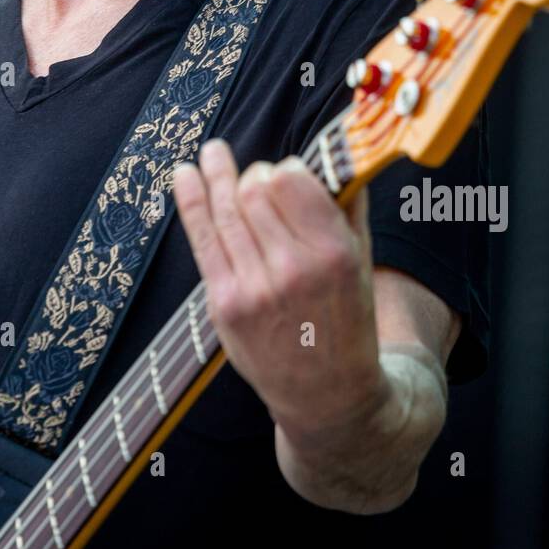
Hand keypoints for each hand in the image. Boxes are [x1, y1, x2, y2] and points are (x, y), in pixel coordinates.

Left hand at [171, 138, 390, 446]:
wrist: (328, 395)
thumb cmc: (348, 321)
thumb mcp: (363, 263)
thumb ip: (348, 207)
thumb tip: (332, 155)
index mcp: (333, 255)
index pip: (292, 181)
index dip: (286, 169)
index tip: (289, 174)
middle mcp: (291, 271)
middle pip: (254, 191)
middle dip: (255, 176)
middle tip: (260, 181)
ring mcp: (252, 289)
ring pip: (225, 210)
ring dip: (218, 174)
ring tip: (213, 152)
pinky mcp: (223, 304)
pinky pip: (202, 240)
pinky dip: (191, 201)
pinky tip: (185, 175)